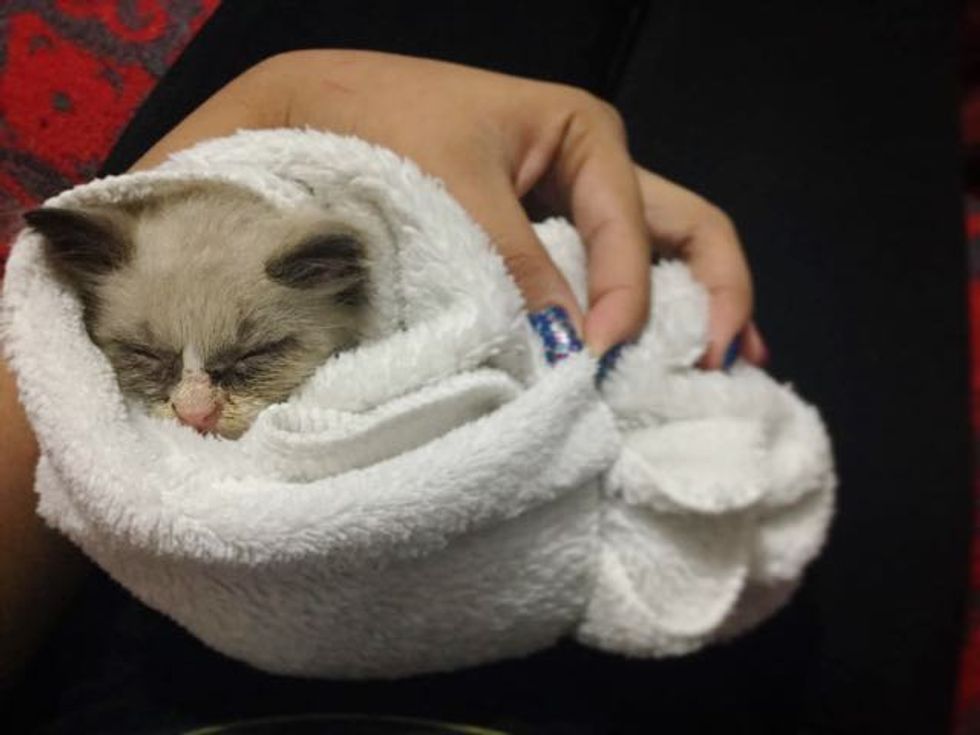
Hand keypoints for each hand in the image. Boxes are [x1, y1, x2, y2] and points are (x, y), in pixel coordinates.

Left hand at [133, 50, 764, 364]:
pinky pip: (606, 275)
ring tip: (714, 374)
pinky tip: (653, 356)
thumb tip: (570, 348)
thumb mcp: (456, 190)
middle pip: (686, 230)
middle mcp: (597, 170)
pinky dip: (636, 314)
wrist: (318, 111)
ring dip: (691, 310)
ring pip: (658, 255)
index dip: (629, 298)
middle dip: (716, 296)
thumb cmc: (386, 126)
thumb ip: (518, 265)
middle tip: (723, 368)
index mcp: (587, 136)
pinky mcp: (544, 237)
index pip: (635, 228)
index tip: (599, 358)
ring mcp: (575, 205)